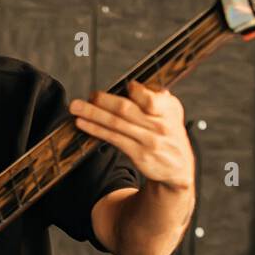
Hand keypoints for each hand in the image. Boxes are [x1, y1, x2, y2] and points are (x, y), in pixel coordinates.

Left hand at [69, 81, 194, 193]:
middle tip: (89, 95)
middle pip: (126, 110)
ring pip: (116, 124)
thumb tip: (133, 87)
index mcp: (168, 110)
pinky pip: (113, 139)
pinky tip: (83, 124)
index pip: (150, 99)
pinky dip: (96, 130)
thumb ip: (157, 98)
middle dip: (104, 101)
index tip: (126, 86)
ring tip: (76, 108)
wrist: (178, 168)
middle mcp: (159, 126)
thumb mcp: (172, 114)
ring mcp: (148, 142)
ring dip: (93, 114)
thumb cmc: (170, 135)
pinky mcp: (139, 155)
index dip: (136, 91)